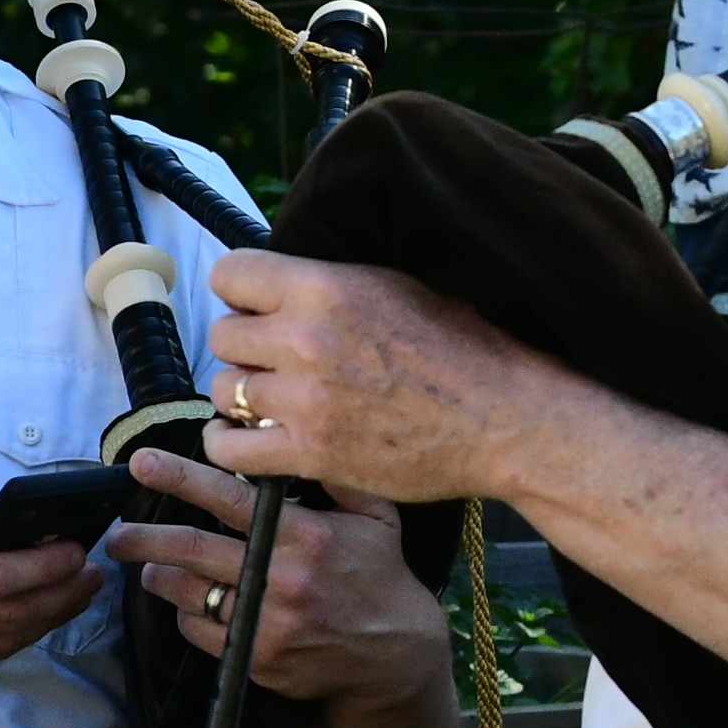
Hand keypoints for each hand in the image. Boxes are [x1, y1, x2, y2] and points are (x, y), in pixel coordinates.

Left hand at [112, 451, 444, 708]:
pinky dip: (185, 614)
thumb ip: (339, 477)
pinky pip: (200, 631)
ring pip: (187, 592)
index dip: (181, 477)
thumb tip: (301, 436)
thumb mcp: (376, 519)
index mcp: (305, 536)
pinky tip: (186, 602)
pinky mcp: (255, 658)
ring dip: (157, 576)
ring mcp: (265, 622)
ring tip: (145, 566)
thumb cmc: (381, 579)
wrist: (393, 661)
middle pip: (191, 549)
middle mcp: (280, 578)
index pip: (230, 500)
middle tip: (117, 533)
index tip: (141, 463)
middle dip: (143, 538)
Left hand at [200, 249, 575, 508]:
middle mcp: (305, 339)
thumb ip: (330, 284)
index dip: (241, 292)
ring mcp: (304, 400)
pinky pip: (229, 448)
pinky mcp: (309, 453)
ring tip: (278, 401)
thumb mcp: (396, 285)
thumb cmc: (463, 348)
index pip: (231, 274)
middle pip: (222, 335)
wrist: (504, 419)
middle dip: (246, 346)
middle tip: (276, 360)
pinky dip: (231, 445)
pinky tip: (250, 438)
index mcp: (326, 287)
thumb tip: (281, 283)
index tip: (256, 307)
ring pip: (225, 390)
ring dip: (246, 396)